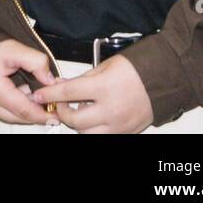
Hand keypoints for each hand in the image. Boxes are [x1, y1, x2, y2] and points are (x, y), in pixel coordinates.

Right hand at [0, 39, 59, 124]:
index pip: (24, 110)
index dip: (42, 114)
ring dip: (24, 111)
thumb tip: (50, 81)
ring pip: (9, 117)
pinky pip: (1, 112)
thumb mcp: (15, 48)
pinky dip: (13, 108)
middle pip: (17, 117)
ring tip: (37, 99)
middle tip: (51, 109)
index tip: (56, 115)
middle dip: (35, 115)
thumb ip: (36, 62)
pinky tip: (21, 95)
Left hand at [31, 54, 153, 133]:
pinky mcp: (125, 134)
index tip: (38, 94)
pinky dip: (92, 130)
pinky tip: (92, 118)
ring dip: (76, 124)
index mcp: (104, 88)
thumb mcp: (106, 65)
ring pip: (86, 134)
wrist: (164, 80)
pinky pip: (102, 137)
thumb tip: (63, 85)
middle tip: (59, 103)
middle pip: (74, 121)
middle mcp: (110, 110)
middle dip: (61, 112)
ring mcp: (118, 125)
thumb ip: (83, 78)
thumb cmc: (137, 69)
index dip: (49, 93)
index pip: (67, 93)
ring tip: (76, 111)